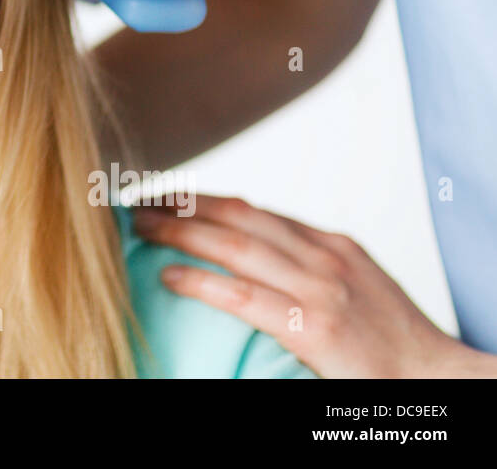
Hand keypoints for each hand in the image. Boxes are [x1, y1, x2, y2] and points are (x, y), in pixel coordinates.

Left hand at [132, 194, 495, 377]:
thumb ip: (306, 264)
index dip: (202, 199)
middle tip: (137, 201)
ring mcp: (319, 290)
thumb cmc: (390, 342)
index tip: (165, 195)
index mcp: (329, 243)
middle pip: (236, 215)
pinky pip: (245, 296)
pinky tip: (170, 276)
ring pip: (234, 245)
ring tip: (140, 227)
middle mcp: (322, 256)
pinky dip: (202, 282)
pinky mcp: (314, 328)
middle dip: (182, 204)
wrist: (438, 380)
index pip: (252, 208)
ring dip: (180, 231)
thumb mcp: (353, 285)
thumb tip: (247, 254)